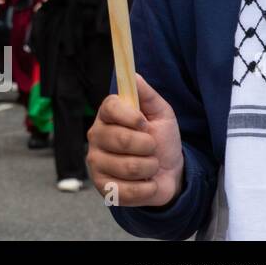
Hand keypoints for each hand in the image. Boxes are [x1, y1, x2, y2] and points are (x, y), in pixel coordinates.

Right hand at [87, 74, 183, 207]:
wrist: (168, 174)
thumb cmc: (161, 140)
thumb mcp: (161, 114)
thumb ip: (147, 95)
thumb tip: (134, 74)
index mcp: (108, 115)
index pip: (110, 108)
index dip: (131, 117)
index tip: (145, 123)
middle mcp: (96, 136)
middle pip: (121, 140)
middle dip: (148, 147)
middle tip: (151, 148)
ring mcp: (96, 162)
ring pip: (129, 166)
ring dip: (150, 168)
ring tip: (149, 166)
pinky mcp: (102, 186)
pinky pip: (128, 190)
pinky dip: (147, 189)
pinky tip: (146, 183)